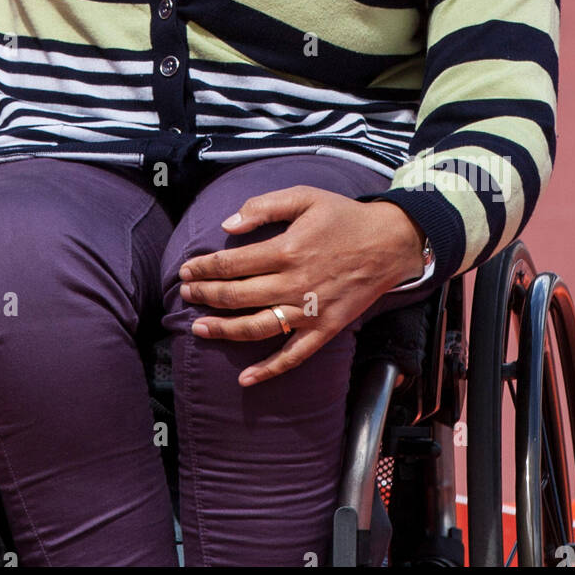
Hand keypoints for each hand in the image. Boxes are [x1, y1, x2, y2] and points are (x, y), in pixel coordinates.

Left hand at [177, 186, 424, 386]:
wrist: (389, 243)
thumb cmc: (343, 216)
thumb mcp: (304, 196)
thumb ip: (264, 206)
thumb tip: (228, 224)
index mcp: (286, 249)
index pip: (232, 264)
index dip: (204, 269)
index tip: (187, 271)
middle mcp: (294, 284)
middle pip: (237, 296)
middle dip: (206, 296)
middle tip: (185, 295)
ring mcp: (309, 311)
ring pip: (257, 328)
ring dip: (224, 330)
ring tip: (198, 328)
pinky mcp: (325, 329)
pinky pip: (293, 355)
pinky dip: (269, 370)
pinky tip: (246, 378)